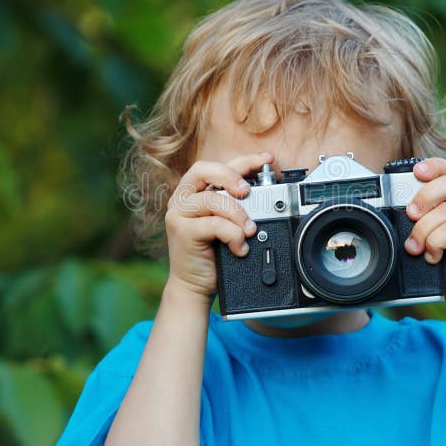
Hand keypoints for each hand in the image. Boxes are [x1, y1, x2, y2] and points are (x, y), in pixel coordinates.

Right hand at [164, 152, 273, 299]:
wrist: (195, 285)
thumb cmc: (214, 254)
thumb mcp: (227, 223)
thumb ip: (237, 205)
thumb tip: (267, 190)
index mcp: (194, 191)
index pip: (216, 165)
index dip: (243, 160)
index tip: (267, 160)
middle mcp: (182, 198)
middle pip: (204, 170)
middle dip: (231, 176)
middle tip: (248, 192)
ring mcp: (178, 214)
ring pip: (212, 200)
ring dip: (238, 214)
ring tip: (249, 230)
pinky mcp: (181, 231)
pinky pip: (214, 224)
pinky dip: (233, 235)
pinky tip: (239, 248)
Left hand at [403, 157, 445, 305]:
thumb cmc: (444, 256)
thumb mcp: (427, 231)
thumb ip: (419, 216)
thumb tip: (397, 210)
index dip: (433, 166)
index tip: (416, 171)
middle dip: (424, 197)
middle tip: (411, 215)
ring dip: (424, 230)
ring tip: (416, 247)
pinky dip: (436, 243)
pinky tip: (432, 255)